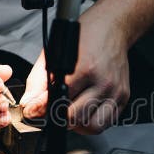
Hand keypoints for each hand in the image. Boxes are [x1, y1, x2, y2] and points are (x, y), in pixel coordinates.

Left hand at [20, 9, 130, 134]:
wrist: (112, 27)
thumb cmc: (84, 36)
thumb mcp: (53, 53)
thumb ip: (38, 82)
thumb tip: (30, 105)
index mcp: (85, 69)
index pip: (59, 102)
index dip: (42, 110)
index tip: (34, 111)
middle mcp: (103, 82)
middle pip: (76, 119)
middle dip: (59, 118)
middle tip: (51, 111)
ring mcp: (116, 91)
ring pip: (93, 126)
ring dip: (78, 124)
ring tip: (70, 112)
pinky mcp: (123, 97)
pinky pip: (106, 122)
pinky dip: (93, 122)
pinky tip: (85, 110)